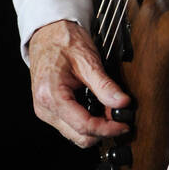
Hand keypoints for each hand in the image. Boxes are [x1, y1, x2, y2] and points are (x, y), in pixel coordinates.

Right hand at [28, 19, 130, 148]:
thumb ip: (105, 85)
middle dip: (102, 131)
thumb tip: (122, 103)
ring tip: (110, 112)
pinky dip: (86, 123)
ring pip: (75, 135)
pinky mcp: (49, 110)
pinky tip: (97, 110)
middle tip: (120, 118)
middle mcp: (44, 108)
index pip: (83, 126)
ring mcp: (45, 111)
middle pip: (79, 137)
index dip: (107, 129)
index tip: (124, 126)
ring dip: (95, 128)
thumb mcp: (87, 61)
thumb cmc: (63, 41)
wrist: (47, 33)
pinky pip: (70, 126)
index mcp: (51, 95)